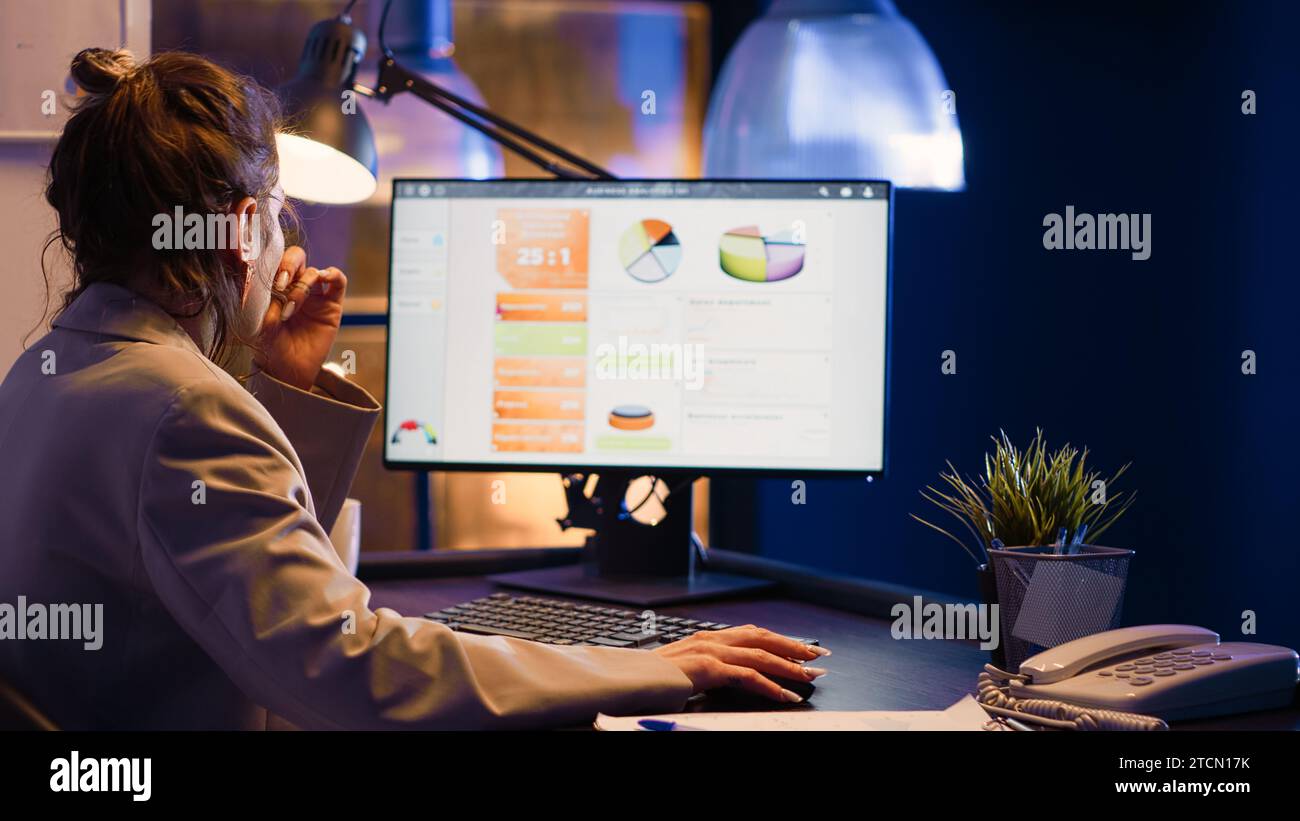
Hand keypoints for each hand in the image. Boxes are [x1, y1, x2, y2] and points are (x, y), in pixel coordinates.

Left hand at [256, 246, 345, 390]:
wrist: (289, 371)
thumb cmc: (271, 348)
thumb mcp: (260, 326)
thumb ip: (265, 305)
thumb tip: (276, 290)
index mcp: (274, 287)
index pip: (275, 262)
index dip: (272, 265)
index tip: (268, 283)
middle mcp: (294, 287)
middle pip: (295, 259)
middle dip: (288, 265)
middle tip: (282, 285)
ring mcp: (314, 295)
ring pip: (313, 272)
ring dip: (302, 286)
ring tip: (293, 307)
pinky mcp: (332, 304)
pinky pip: (338, 281)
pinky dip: (333, 274)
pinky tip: (325, 278)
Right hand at [652, 625, 829, 701]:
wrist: (624, 680)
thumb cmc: (649, 680)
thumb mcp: (683, 671)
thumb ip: (707, 670)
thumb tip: (731, 678)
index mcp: (705, 637)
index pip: (752, 633)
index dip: (779, 640)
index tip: (801, 648)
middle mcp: (710, 639)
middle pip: (763, 637)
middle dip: (794, 646)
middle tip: (819, 656)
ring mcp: (709, 651)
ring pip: (761, 654)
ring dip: (790, 665)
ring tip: (811, 676)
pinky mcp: (707, 668)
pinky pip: (748, 676)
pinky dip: (770, 686)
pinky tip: (784, 695)